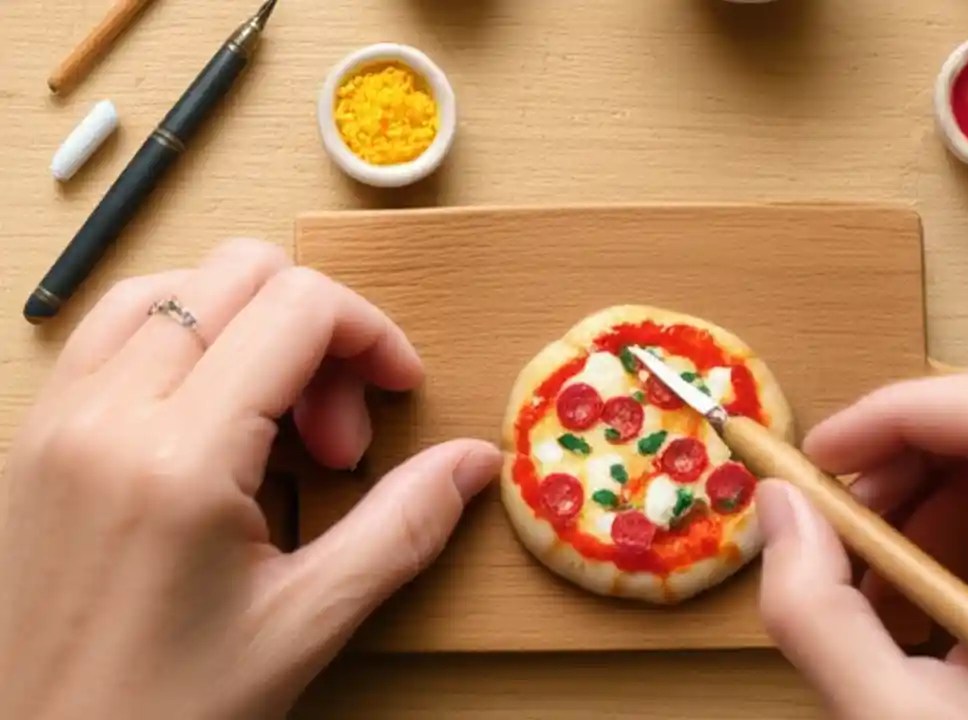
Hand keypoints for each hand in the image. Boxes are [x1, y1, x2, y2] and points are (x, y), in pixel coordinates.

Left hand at [0, 239, 500, 719]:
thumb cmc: (156, 712)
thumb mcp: (302, 625)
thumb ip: (400, 528)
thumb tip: (471, 463)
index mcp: (176, 458)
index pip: (296, 308)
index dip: (372, 332)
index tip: (398, 391)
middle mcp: (104, 415)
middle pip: (236, 275)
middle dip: (316, 330)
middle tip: (337, 431)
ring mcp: (57, 419)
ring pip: (170, 286)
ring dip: (248, 328)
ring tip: (276, 426)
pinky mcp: (35, 438)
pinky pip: (114, 332)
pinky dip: (184, 343)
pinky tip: (215, 421)